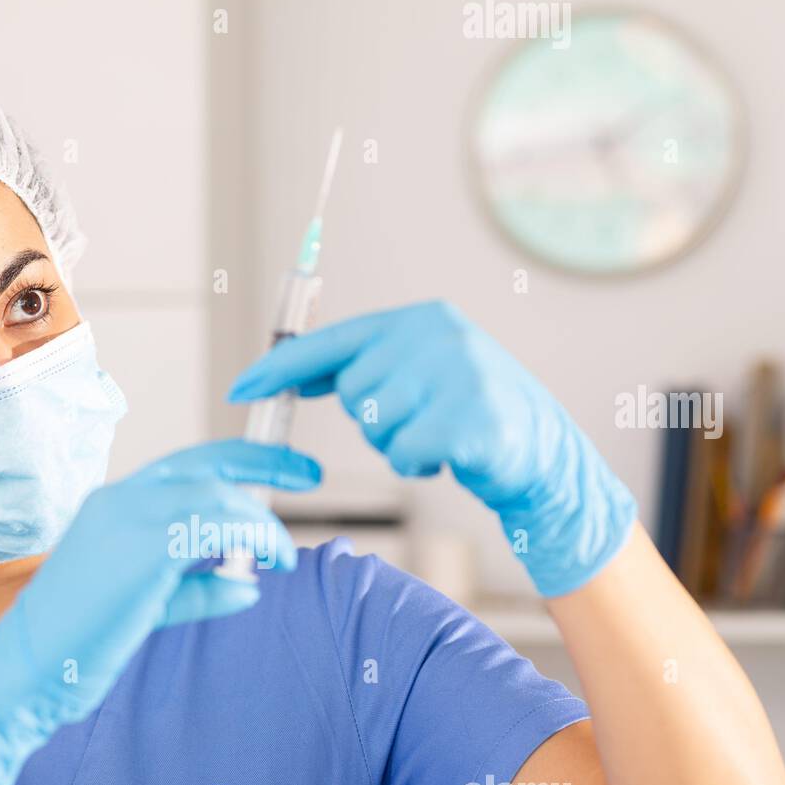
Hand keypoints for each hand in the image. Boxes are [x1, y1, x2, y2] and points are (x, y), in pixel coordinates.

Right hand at [0, 439, 320, 784]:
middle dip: (264, 462)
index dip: (239, 462)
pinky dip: (253, 537)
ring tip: (282, 554)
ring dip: (260, 521)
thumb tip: (249, 582)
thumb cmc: (77, 646)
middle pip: (207, 462)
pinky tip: (269, 563)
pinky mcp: (143, 546)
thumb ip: (197, 589)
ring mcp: (128, 517)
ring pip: (216, 494)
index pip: (187, 466)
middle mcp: (121, 499)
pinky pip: (217, 524)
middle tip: (309, 475)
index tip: (281, 471)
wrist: (26, 672)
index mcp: (115, 506)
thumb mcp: (147, 607)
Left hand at [229, 301, 634, 596]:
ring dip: (398, 445)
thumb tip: (296, 373)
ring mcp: (455, 373)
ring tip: (439, 437)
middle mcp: (436, 335)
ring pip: (375, 425)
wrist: (545, 453)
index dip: (282, 367)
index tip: (240, 389)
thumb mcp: (420, 375)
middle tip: (421, 421)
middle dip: (375, 420)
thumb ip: (366, 368)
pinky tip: (450, 456)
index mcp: (419, 320)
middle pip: (353, 392)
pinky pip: (405, 452)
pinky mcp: (466, 417)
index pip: (332, 342)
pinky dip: (419, 464)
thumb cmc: (471, 415)